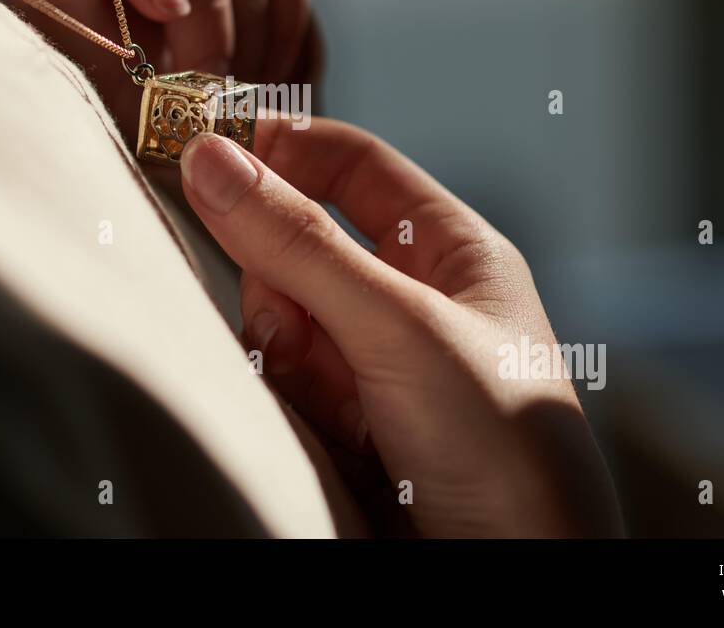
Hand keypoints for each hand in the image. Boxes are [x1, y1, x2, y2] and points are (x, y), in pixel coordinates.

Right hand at [178, 123, 622, 537]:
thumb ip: (300, 244)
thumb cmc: (502, 444)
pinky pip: (281, 380)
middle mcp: (413, 300)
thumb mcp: (398, 327)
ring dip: (289, 352)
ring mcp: (377, 364)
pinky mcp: (348, 423)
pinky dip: (292, 401)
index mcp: (451, 252)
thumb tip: (210, 159)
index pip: (354, 165)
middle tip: (294, 323)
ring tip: (339, 403)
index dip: (285, 148)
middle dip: (284, 280)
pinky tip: (337, 438)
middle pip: (301, 244)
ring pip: (282, 317)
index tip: (208, 146)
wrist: (514, 577)